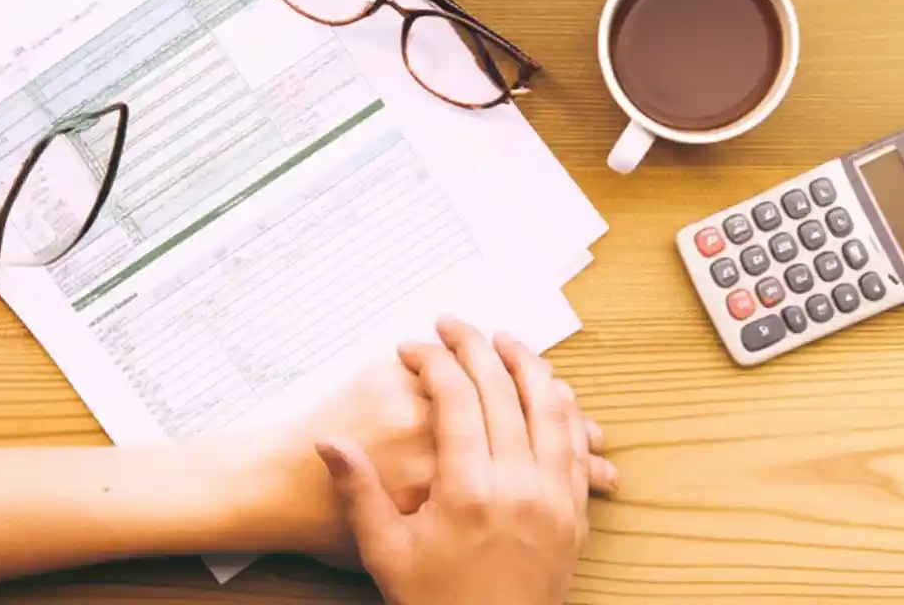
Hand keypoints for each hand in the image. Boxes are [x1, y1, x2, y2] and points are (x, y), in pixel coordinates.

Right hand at [317, 320, 610, 604]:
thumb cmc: (434, 601)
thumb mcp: (385, 550)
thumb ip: (359, 490)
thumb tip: (328, 443)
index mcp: (468, 490)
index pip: (458, 398)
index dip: (434, 361)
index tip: (414, 345)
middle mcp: (519, 484)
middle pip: (506, 390)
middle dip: (479, 347)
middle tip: (456, 326)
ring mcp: (554, 496)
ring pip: (552, 408)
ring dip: (531, 367)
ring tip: (507, 342)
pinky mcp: (574, 511)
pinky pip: (575, 444)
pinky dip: (563, 409)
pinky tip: (549, 392)